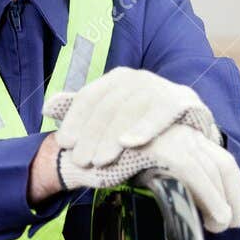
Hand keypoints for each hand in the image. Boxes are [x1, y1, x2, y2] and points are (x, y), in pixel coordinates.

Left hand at [46, 67, 218, 167]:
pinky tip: (129, 144)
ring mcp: (161, 87)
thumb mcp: (112, 122)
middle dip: (91, 134)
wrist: (192, 136)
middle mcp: (139, 78)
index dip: (75, 119)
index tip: (64, 144)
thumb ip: (84, 114)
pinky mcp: (183, 100)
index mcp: (119, 79)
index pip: (90, 96)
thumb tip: (47, 107)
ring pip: (130, 109)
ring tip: (100, 160)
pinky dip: (144, 128)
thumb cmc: (144, 130)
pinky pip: (160, 113)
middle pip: (108, 105)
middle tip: (81, 160)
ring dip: (112, 136)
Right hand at [55, 123, 239, 233]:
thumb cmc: (116, 167)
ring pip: (212, 171)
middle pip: (224, 165)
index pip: (222, 161)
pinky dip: (208, 199)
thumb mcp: (153, 174)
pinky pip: (192, 173)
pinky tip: (213, 220)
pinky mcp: (159, 147)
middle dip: (235, 197)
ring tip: (222, 226)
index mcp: (185, 138)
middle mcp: (183, 134)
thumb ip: (176, 183)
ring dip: (223, 202)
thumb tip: (200, 212)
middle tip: (235, 223)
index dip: (236, 189)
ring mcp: (172, 138)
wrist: (79, 156)